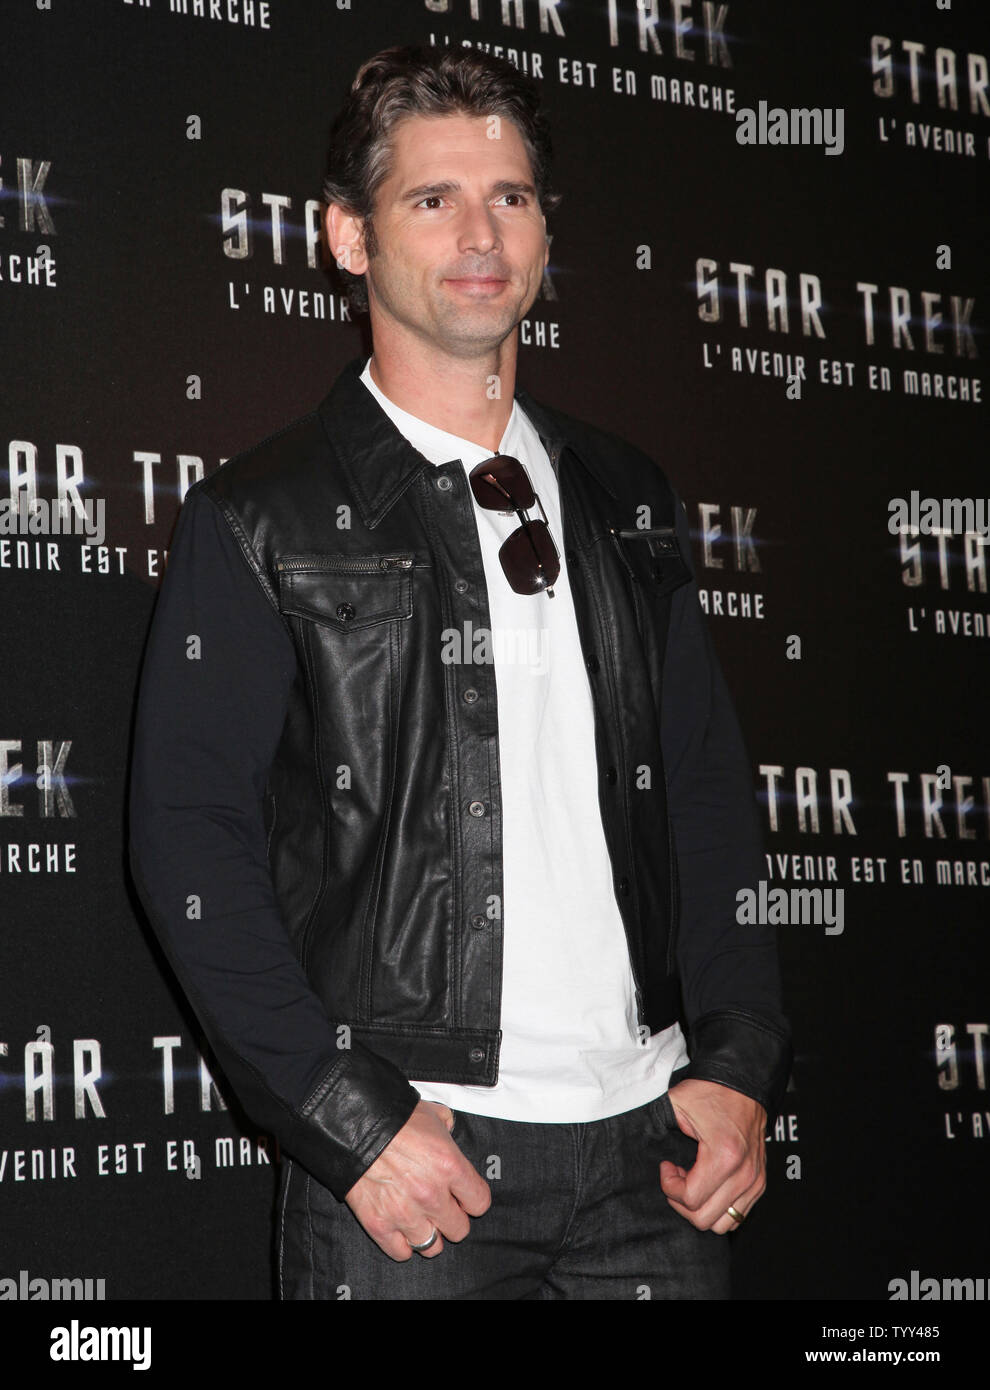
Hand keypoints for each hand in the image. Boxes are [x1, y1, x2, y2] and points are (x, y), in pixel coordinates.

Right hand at [344, 1100, 491, 1260]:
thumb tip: (449, 1130)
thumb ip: (447, 1126)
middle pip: (459, 1229)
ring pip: (433, 1247)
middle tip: (442, 1207)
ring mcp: (405, 1214)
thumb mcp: (432, 1113)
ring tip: (421, 1219)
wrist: (354, 1126)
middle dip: (452, 1218)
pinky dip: (403, 1244)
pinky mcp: (380, 1225)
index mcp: (449, 1166)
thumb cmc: (393, 1118)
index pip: (480, 1202)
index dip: (472, 1199)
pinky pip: (402, 1252)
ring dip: (429, 1233)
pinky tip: (401, 1229)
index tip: (464, 1197)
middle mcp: (431, 1195)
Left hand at [658, 1078, 765, 1233]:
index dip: (669, 1187)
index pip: (691, 1199)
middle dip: (682, 1201)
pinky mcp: (760, 1183)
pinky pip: (737, 1215)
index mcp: (724, 1155)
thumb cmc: (711, 1092)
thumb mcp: (677, 1103)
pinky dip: (718, 1206)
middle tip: (676, 1176)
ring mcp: (755, 1181)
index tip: (666, 1166)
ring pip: (723, 1224)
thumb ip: (655, 1121)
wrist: (742, 1084)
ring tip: (692, 1181)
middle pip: (705, 1218)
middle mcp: (744, 1173)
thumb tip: (637, 1137)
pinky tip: (707, 1182)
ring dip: (701, 1208)